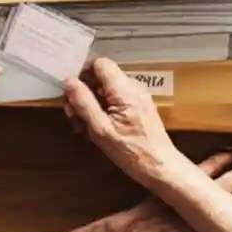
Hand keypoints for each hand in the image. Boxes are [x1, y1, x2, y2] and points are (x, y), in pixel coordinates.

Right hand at [64, 58, 185, 186]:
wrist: (161, 168)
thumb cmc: (132, 153)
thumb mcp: (101, 130)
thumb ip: (84, 104)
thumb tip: (70, 82)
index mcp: (125, 90)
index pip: (100, 64)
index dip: (83, 74)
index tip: (71, 93)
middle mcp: (134, 87)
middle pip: (102, 77)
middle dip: (85, 93)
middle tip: (73, 116)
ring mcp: (138, 97)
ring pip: (107, 90)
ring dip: (92, 104)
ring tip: (83, 126)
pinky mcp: (139, 107)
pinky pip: (116, 100)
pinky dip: (103, 109)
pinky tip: (97, 128)